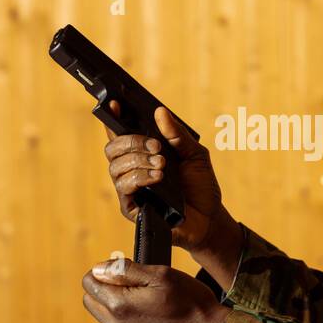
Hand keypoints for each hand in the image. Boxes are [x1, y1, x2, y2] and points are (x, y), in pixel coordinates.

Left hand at [81, 258, 231, 322]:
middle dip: (105, 288)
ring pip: (106, 318)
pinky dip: (130, 322)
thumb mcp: (161, 275)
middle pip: (91, 301)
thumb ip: (125, 270)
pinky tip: (154, 318)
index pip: (89, 282)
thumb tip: (99, 268)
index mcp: (119, 306)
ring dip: (118, 306)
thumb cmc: (190, 303)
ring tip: (149, 301)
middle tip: (134, 283)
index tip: (123, 269)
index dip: (104, 270)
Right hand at [102, 102, 231, 254]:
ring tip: (162, 165)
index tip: (116, 104)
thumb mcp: (195, 154)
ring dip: (139, 160)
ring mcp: (129, 189)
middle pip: (112, 148)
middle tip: (156, 147)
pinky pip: (123, 186)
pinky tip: (157, 178)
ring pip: (116, 166)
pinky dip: (140, 177)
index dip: (114, 118)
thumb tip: (160, 111)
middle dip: (132, 142)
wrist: (209, 217)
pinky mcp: (130, 207)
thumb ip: (177, 134)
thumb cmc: (200, 186)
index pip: (120, 133)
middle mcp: (132, 169)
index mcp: (143, 153)